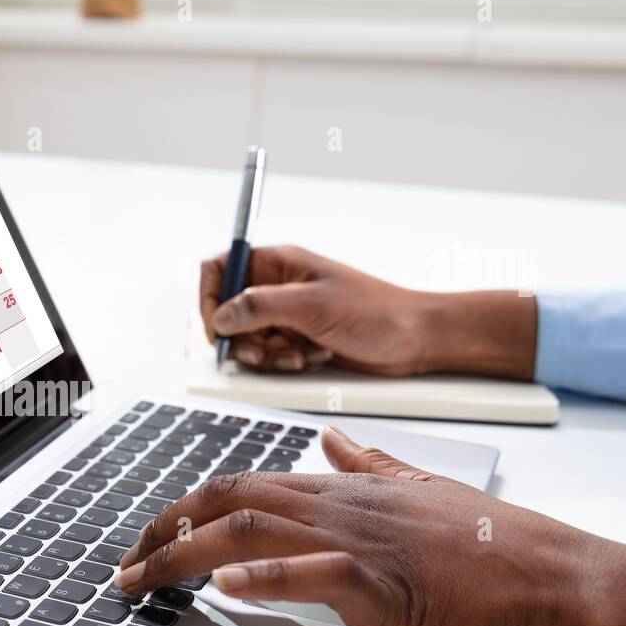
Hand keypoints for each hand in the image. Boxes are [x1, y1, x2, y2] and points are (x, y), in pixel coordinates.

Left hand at [114, 427, 625, 625]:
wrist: (554, 581)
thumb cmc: (492, 547)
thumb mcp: (421, 491)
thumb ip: (370, 464)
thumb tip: (333, 440)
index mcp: (343, 491)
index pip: (243, 488)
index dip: (187, 507)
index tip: (151, 535)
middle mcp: (340, 507)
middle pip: (229, 503)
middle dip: (165, 529)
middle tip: (126, 564)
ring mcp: (359, 542)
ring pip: (253, 533)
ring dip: (185, 556)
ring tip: (142, 578)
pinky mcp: (383, 586)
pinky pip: (314, 574)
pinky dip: (265, 578)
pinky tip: (223, 584)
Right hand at [198, 245, 537, 378]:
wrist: (416, 339)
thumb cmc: (377, 311)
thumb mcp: (312, 305)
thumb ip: (259, 306)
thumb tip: (220, 316)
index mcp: (278, 262)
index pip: (220, 268)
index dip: (210, 298)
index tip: (218, 327)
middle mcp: (278, 286)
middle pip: (227, 311)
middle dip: (241, 337)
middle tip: (265, 349)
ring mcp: (287, 315)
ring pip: (246, 338)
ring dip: (265, 354)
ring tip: (298, 355)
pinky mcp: (298, 340)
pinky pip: (269, 355)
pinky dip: (283, 363)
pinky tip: (311, 358)